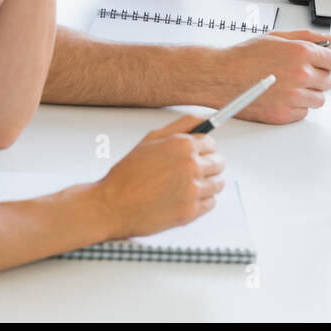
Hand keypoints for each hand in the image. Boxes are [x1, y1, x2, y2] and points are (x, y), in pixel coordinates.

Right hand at [95, 116, 223, 239]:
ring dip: (207, 184)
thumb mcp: (151, 139)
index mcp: (183, 145)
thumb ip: (182, 125)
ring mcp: (192, 190)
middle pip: (218, 163)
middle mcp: (191, 166)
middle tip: (191, 171)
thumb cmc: (127, 174)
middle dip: (207, 165)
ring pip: (218, 183)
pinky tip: (185, 198)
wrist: (112, 205)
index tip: (198, 154)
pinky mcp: (190, 211)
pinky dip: (202, 201)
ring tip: (188, 186)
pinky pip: (211, 203)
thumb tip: (205, 119)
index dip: (203, 149)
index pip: (211, 143)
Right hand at [215, 30, 330, 123]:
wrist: (220, 76)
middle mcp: (300, 75)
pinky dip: (296, 106)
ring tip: (290, 85)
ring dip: (309, 93)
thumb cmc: (244, 56)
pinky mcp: (283, 114)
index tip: (324, 63)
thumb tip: (330, 41)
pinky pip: (303, 112)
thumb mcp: (277, 37)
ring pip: (318, 99)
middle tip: (301, 73)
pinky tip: (282, 96)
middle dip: (318, 77)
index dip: (329, 62)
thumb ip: (308, 38)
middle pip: (328, 81)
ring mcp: (292, 97)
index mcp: (300, 53)